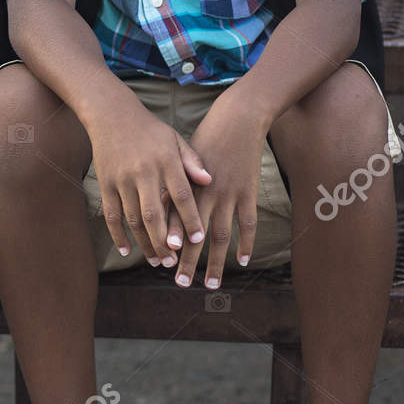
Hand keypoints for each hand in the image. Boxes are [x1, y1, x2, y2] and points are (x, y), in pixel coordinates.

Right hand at [88, 110, 209, 264]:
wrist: (111, 114)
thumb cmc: (150, 130)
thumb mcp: (175, 139)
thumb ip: (192, 161)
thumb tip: (210, 181)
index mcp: (165, 161)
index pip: (181, 195)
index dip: (190, 218)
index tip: (199, 239)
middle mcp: (144, 172)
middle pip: (155, 214)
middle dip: (165, 241)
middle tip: (175, 262)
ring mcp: (122, 179)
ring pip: (134, 219)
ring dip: (145, 243)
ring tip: (157, 260)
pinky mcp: (106, 184)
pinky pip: (112, 214)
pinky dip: (118, 234)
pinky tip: (127, 250)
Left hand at [170, 94, 269, 288]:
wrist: (237, 118)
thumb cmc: (206, 136)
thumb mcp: (182, 155)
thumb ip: (171, 180)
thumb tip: (154, 203)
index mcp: (184, 183)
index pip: (172, 219)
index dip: (167, 242)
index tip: (160, 262)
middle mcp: (204, 193)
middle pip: (193, 234)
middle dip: (187, 260)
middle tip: (181, 283)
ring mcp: (228, 194)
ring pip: (220, 236)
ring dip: (215, 262)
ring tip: (210, 284)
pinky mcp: (248, 192)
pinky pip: (248, 224)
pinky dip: (246, 244)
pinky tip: (242, 261)